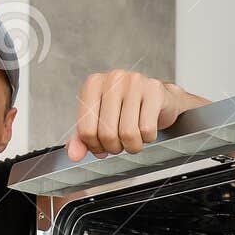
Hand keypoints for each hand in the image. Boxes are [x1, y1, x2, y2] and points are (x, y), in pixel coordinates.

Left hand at [66, 70, 206, 160]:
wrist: (160, 100)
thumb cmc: (127, 110)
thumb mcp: (100, 122)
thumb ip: (83, 139)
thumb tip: (74, 155)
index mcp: (93, 84)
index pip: (86, 130)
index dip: (95, 146)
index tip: (102, 146)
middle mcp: (113, 79)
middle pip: (107, 133)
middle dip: (115, 148)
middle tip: (120, 144)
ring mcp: (135, 82)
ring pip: (128, 133)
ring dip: (132, 146)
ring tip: (134, 140)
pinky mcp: (154, 90)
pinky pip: (147, 130)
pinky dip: (148, 139)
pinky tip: (147, 131)